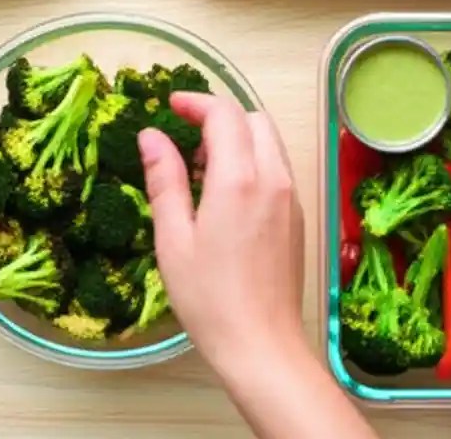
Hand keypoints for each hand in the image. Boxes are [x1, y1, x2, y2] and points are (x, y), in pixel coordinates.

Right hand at [139, 92, 306, 372]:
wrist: (262, 346)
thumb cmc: (209, 299)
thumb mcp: (174, 238)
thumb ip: (165, 180)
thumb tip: (152, 136)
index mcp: (240, 180)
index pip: (225, 115)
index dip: (196, 102)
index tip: (170, 107)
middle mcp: (274, 180)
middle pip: (255, 120)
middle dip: (220, 116)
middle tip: (185, 137)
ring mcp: (291, 199)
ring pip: (270, 143)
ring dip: (238, 139)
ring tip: (202, 169)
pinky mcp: (298, 219)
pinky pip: (277, 170)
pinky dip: (252, 163)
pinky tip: (225, 196)